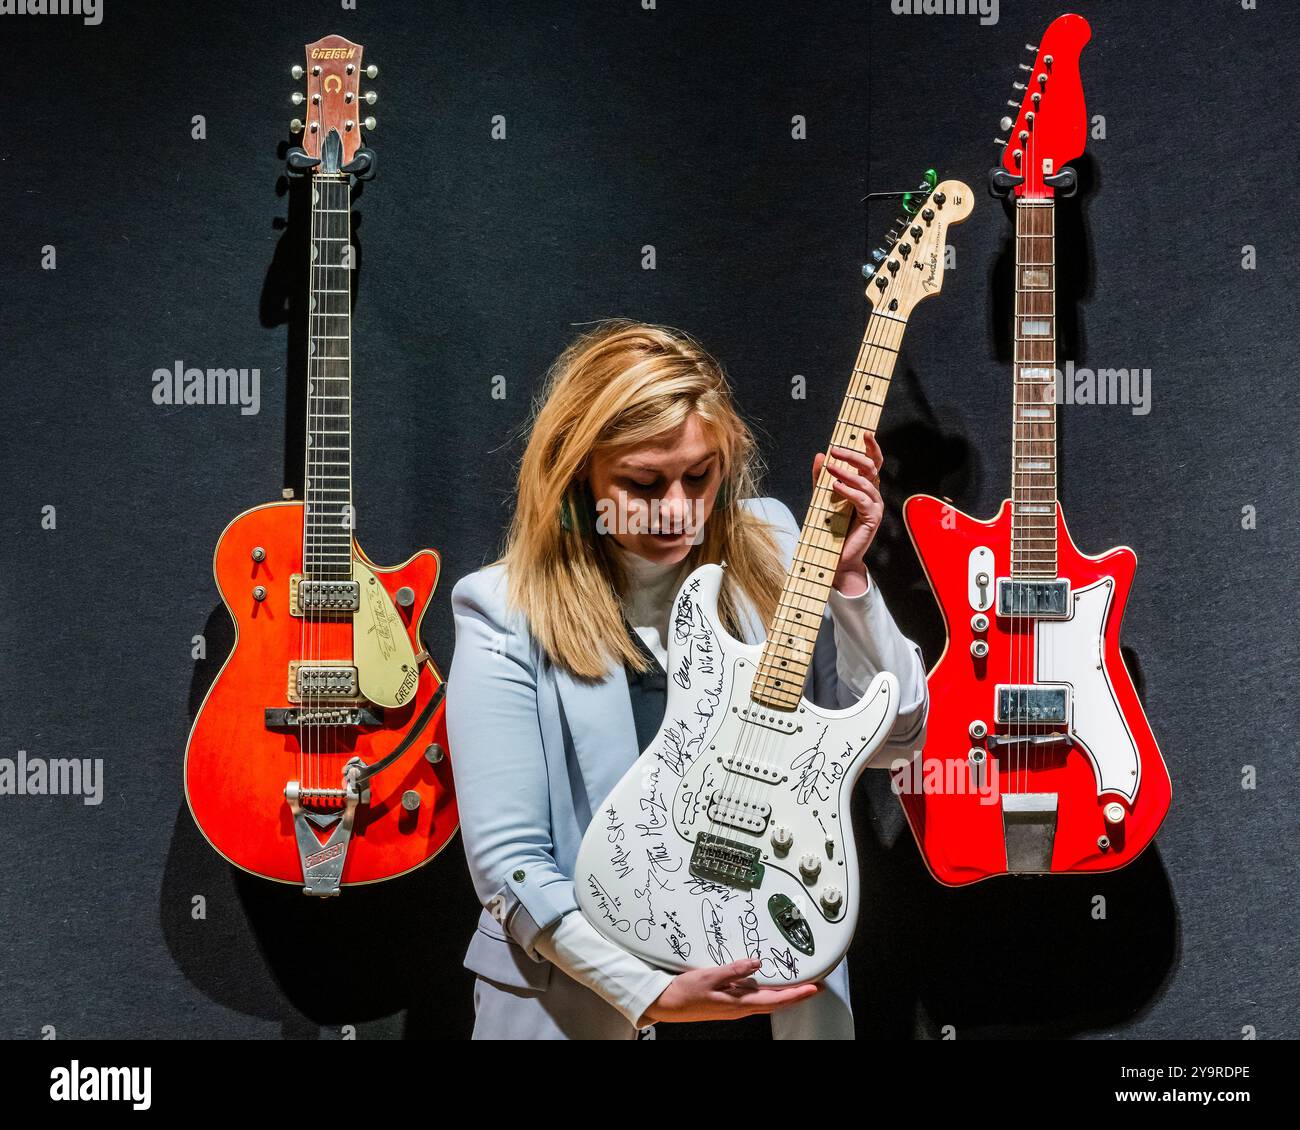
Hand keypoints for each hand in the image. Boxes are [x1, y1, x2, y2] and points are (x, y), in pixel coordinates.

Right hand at [638, 958, 821, 1023]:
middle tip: (814, 986)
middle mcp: (740, 1008)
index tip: (813, 989)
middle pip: (775, 1002)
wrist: (666, 1005)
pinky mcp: (728, 1002)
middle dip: (796, 995)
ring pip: (766, 1001)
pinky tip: (767, 984)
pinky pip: (754, 998)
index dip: (796, 995)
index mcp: (738, 1004)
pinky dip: (767, 992)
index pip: (775, 1000)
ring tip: (797, 984)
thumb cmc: (685, 993)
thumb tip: (756, 963)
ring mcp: (734, 1006)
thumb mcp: (708, 977)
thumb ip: (733, 970)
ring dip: (783, 994)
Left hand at [812, 436, 884, 595]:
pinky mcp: (872, 519)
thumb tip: (819, 455)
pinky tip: (835, 487)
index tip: (863, 432)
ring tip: (831, 469)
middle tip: (834, 450)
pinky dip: (849, 491)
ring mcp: (875, 506)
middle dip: (853, 455)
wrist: (835, 556)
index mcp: (865, 486)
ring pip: (866, 482)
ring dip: (847, 473)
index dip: (871, 446)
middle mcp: (873, 494)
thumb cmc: (832, 526)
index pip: (873, 461)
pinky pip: (862, 500)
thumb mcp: (822, 498)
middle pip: (871, 466)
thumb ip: (820, 478)